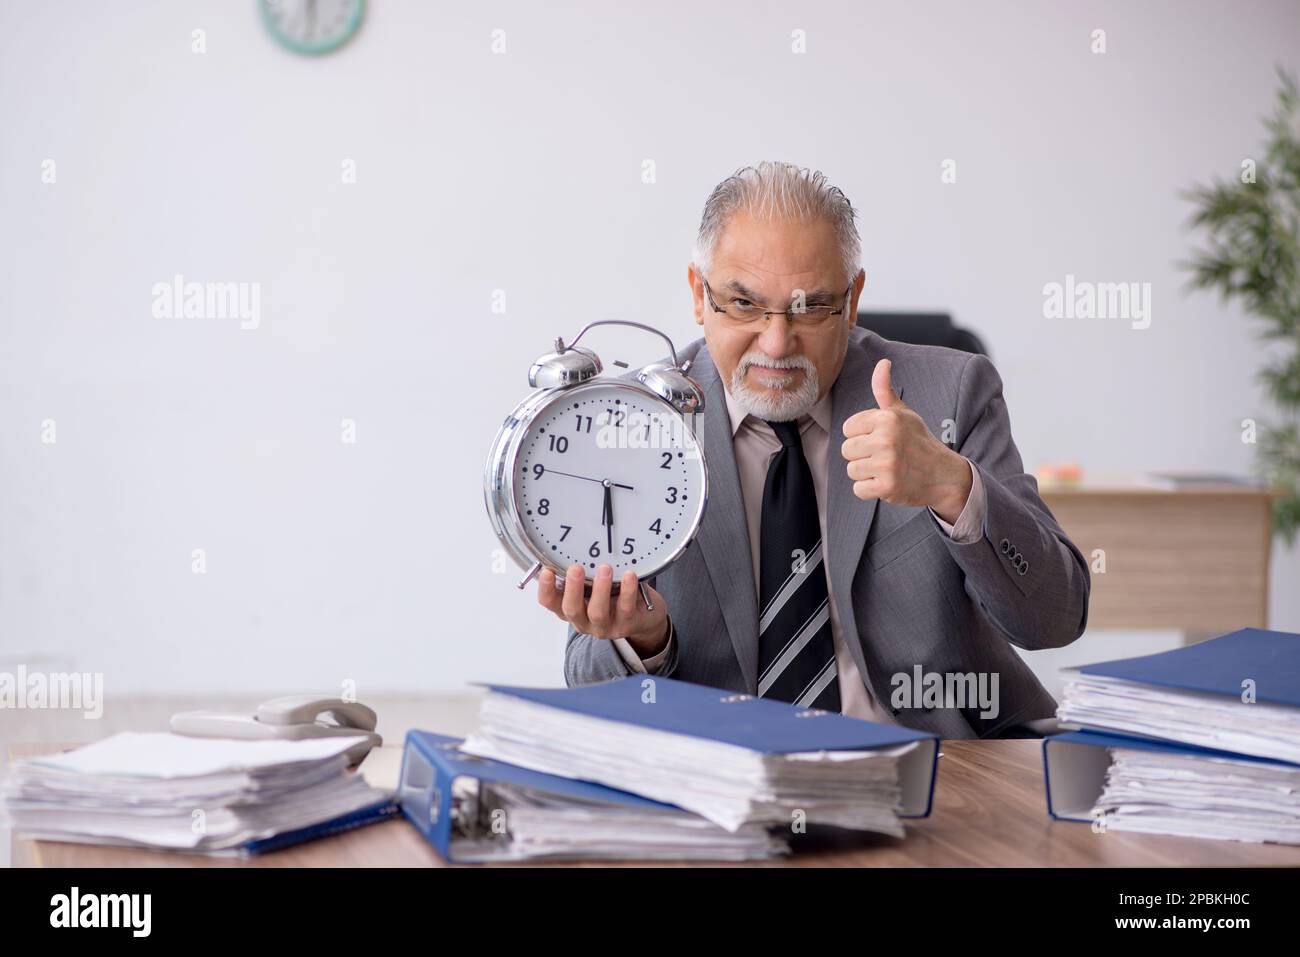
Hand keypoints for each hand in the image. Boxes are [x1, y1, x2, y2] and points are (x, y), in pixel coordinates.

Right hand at [537, 563, 670, 658]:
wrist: (643, 615)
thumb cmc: (613, 594)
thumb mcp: (592, 585)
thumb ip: (581, 574)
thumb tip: (571, 547)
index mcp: (571, 608)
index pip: (550, 603)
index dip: (545, 589)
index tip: (546, 571)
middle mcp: (584, 621)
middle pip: (571, 610)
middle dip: (572, 589)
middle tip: (575, 568)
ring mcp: (605, 626)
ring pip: (598, 613)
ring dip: (600, 590)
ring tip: (605, 568)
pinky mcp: (627, 624)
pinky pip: (625, 608)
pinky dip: (627, 591)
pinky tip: (629, 575)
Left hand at [840, 359, 972, 523]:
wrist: (944, 475)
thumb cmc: (919, 442)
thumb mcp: (904, 413)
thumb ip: (884, 390)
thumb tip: (883, 362)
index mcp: (887, 418)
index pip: (847, 428)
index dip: (861, 436)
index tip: (881, 439)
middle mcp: (886, 439)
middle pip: (847, 450)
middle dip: (862, 456)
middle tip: (885, 456)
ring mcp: (886, 464)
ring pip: (851, 470)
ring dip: (866, 473)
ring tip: (887, 469)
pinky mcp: (887, 487)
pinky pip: (859, 489)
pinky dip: (870, 490)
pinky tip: (887, 482)